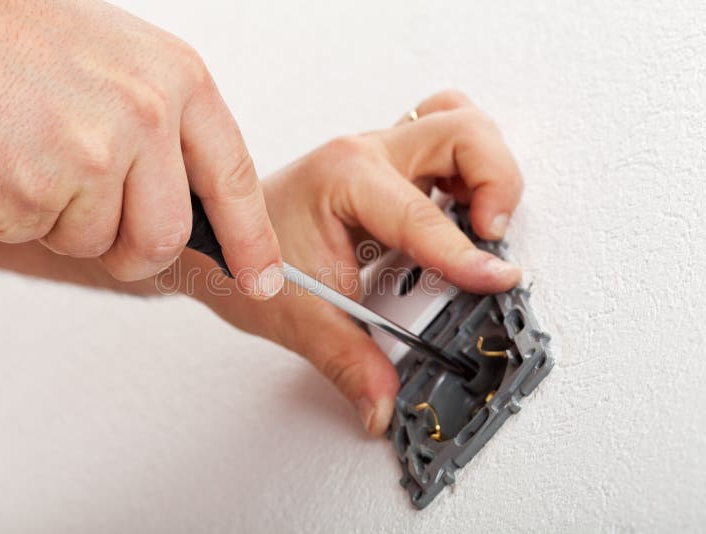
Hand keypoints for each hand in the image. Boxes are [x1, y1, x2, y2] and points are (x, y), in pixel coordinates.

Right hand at [0, 0, 281, 295]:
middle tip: (105, 230)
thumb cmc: (24, 44)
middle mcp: (147, 115)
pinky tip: (7, 162)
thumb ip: (172, 129)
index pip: (234, 180)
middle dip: (136, 253)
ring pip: (100, 244)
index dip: (250, 240)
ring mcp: (93, 154)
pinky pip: (43, 238)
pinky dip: (22, 217)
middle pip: (166, 236)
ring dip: (67, 223)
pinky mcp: (36, 189)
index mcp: (179, 81)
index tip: (261, 279)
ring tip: (39, 160)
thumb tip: (200, 202)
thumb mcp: (128, 64)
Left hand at [196, 91, 522, 435]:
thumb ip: (348, 362)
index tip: (496, 280)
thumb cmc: (239, 257)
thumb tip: (385, 402)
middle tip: (493, 236)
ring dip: (487, 168)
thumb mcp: (296, 316)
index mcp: (344, 180)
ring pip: (459, 124)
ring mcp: (378, 154)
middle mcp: (365, 156)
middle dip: (496, 180)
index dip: (466, 256)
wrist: (212, 237)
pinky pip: (445, 143)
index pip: (422, 216)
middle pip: (461, 131)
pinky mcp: (387, 167)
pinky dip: (469, 171)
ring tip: (485, 222)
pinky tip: (462, 214)